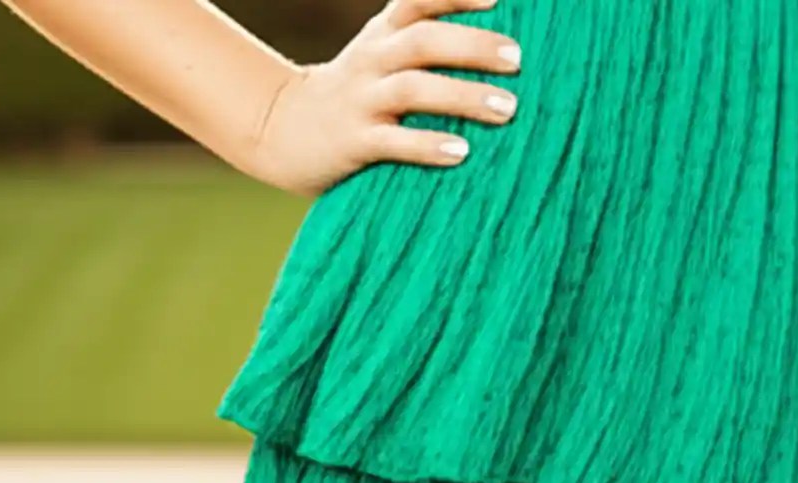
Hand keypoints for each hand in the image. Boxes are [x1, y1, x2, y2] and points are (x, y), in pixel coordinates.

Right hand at [244, 0, 520, 195]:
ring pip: (413, 89)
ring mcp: (361, 101)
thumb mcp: (381, 52)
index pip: (419, 0)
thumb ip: (426, 39)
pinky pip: (393, 142)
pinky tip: (461, 152)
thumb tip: (499, 43)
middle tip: (518, 59)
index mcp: (384, 34)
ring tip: (507, 108)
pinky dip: (428, 145)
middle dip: (473, 47)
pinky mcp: (353, 142)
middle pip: (423, 41)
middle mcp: (373, 60)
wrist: (279, 128)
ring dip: (463, 96)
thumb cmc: (355, 91)